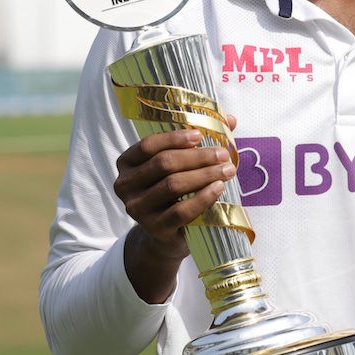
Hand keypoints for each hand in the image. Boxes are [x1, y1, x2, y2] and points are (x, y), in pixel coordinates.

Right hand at [115, 118, 236, 303]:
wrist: (165, 235)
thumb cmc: (174, 193)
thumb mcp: (180, 166)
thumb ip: (200, 142)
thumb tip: (229, 119)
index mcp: (127, 163)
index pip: (148, 145)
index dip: (175, 138)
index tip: (200, 135)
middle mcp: (125, 185)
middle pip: (164, 164)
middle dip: (198, 157)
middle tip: (223, 154)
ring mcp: (137, 209)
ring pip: (173, 185)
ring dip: (204, 175)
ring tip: (228, 170)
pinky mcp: (154, 228)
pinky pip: (180, 211)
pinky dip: (202, 198)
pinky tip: (218, 188)